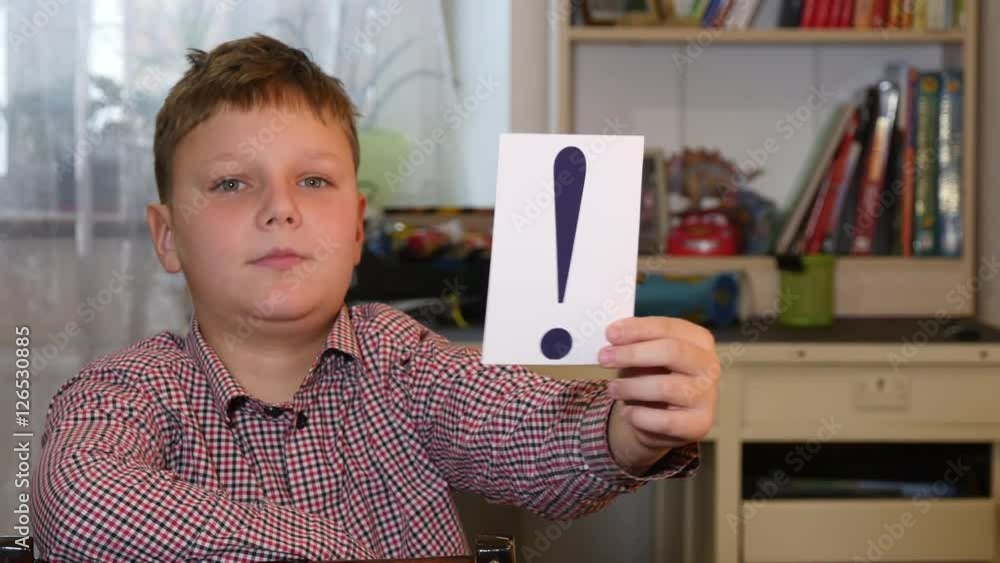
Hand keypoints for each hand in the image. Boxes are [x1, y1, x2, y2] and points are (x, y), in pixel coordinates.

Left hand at [600, 316, 719, 475]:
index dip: (638, 329)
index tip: (610, 333)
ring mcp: (708, 396)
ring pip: (666, 387)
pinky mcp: (700, 423)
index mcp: (698, 340)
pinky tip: (628, 413)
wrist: (658, 421)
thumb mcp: (641, 357)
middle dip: (633, 354)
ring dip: (632, 387)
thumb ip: (632, 344)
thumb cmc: (651, 378)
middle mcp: (709, 365)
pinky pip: (666, 420)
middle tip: (603, 358)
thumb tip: (613, 335)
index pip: (669, 327)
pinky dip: (640, 416)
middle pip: (672, 352)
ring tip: (613, 389)